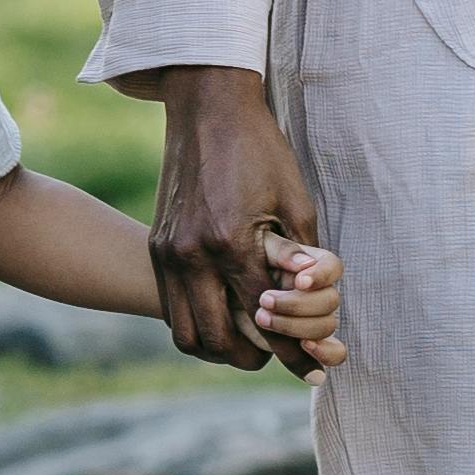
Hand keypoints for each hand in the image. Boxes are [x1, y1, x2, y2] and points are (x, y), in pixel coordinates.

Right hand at [143, 66, 321, 373]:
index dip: (291, 350)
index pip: (265, 317)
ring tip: (247, 346)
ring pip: (185, 333)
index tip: (312, 368)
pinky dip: (196, 325)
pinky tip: (223, 318)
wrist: (206, 106)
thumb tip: (316, 299)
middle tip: (274, 359)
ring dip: (217, 349)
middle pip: (216, 339)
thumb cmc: (259, 148)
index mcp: (230, 242)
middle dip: (250, 359)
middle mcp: (191, 255)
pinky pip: (172, 307)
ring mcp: (167, 253)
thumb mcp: (294, 199)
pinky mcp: (157, 246)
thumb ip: (303, 255)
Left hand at [246, 233, 347, 373]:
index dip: (322, 275)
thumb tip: (304, 264)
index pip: (332, 266)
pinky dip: (325, 353)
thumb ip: (280, 252)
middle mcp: (317, 292)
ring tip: (261, 318)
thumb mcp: (255, 249)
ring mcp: (315, 319)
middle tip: (263, 300)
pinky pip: (334, 353)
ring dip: (296, 326)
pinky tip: (304, 346)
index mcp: (310, 265)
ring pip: (327, 326)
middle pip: (330, 300)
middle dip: (296, 304)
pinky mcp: (308, 343)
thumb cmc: (239, 264)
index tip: (300, 282)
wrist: (220, 296)